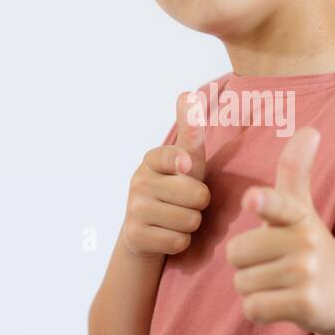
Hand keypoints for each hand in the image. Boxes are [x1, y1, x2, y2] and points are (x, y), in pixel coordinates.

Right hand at [120, 91, 210, 257]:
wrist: (145, 233)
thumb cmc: (176, 190)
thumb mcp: (187, 161)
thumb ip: (190, 130)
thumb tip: (188, 93)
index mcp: (152, 159)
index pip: (177, 156)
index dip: (184, 164)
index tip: (185, 166)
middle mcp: (139, 180)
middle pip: (197, 195)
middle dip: (200, 204)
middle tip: (187, 203)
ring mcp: (134, 209)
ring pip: (190, 220)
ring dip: (192, 224)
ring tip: (178, 219)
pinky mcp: (134, 236)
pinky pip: (178, 241)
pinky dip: (181, 242)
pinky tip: (168, 235)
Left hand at [225, 126, 334, 334]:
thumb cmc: (312, 250)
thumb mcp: (305, 211)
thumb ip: (297, 172)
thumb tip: (310, 129)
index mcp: (299, 215)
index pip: (279, 203)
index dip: (263, 202)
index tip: (252, 199)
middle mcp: (306, 240)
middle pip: (236, 253)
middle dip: (245, 265)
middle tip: (274, 266)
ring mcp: (308, 273)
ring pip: (242, 283)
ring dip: (253, 289)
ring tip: (280, 285)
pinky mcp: (305, 304)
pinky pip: (253, 308)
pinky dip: (258, 311)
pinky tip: (280, 304)